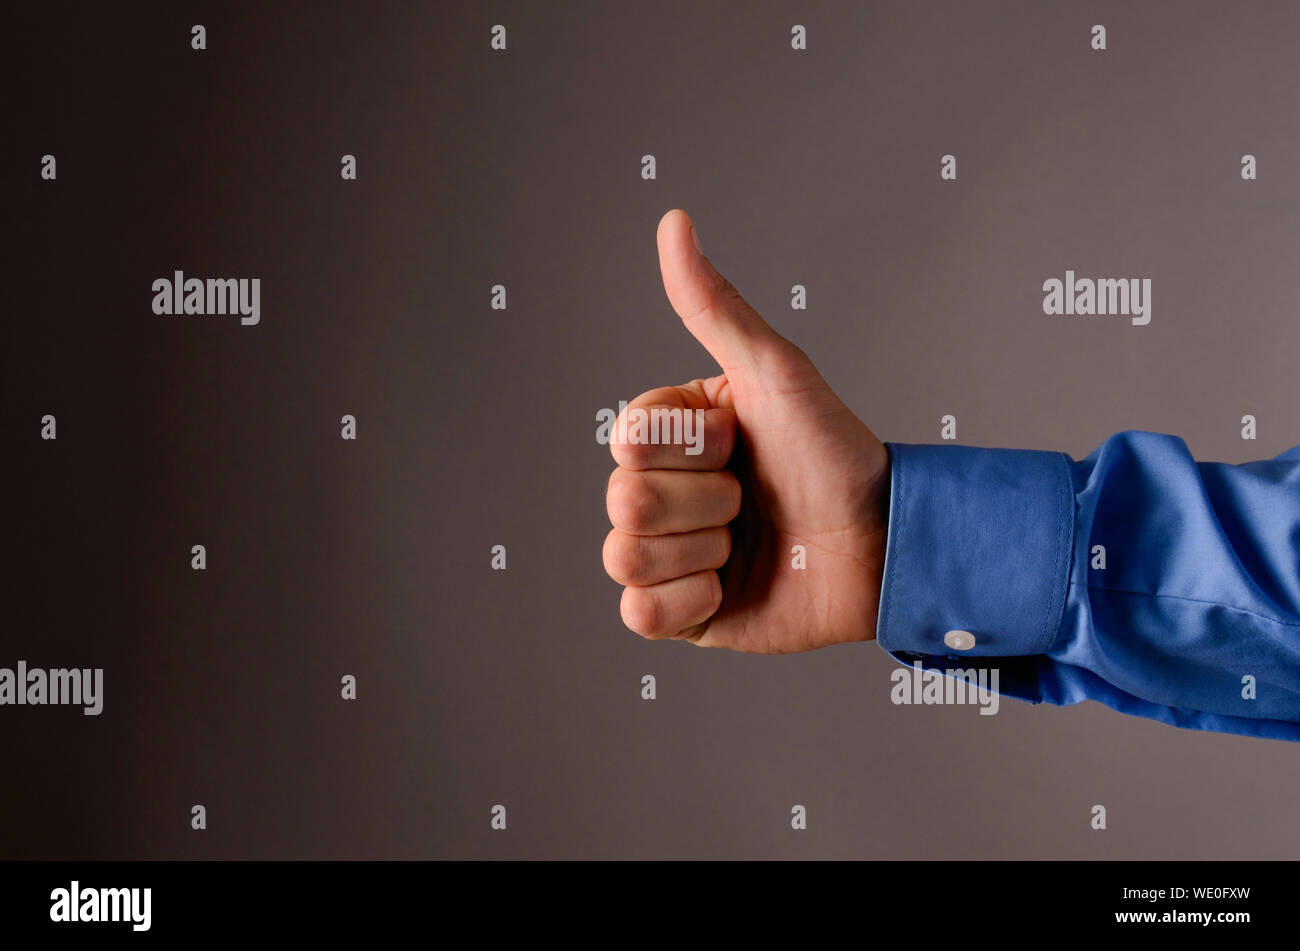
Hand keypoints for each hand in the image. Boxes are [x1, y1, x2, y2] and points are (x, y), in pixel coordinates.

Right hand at [603, 209, 891, 652]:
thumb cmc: (835, 452)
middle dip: (705, 503)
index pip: (626, 441)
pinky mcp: (684, 614)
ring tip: (747, 545)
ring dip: (701, 551)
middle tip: (755, 499)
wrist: (884, 546)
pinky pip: (639, 615)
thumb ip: (713, 306)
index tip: (741, 443)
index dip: (689, 449)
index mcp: (675, 438)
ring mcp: (671, 554)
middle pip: (624, 501)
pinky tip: (729, 588)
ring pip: (625, 557)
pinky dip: (687, 602)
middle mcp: (665, 493)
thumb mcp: (774, 373)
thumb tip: (673, 220)